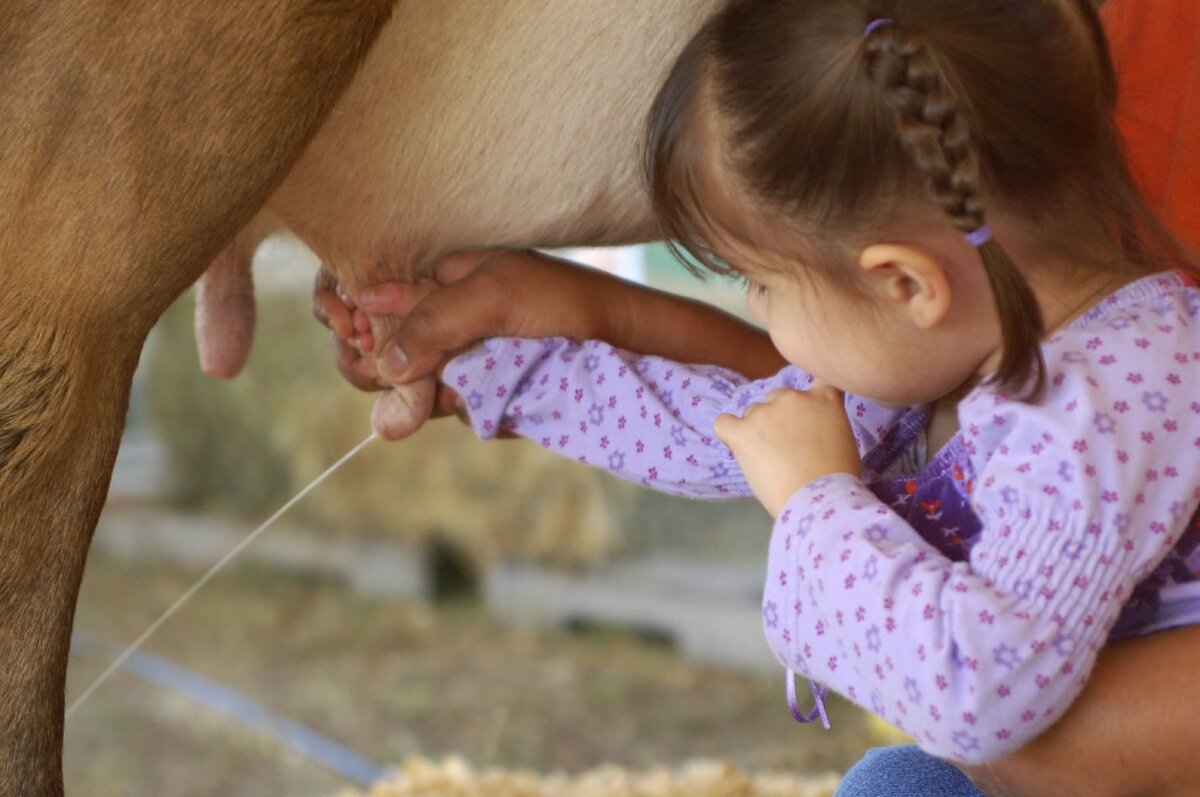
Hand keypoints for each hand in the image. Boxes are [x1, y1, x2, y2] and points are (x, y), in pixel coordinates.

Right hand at [313, 249, 616, 438]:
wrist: (622, 338)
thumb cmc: (559, 300)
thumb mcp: (493, 296)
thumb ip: (432, 322)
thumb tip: (383, 362)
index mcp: (435, 279)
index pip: (365, 296)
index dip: (346, 314)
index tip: (351, 333)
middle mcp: (439, 319)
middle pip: (376, 350)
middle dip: (378, 365)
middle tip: (402, 374)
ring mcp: (457, 358)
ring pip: (408, 387)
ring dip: (422, 394)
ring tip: (456, 387)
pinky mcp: (479, 393)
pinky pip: (450, 408)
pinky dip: (461, 408)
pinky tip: (488, 401)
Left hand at [712, 382, 859, 516]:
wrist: (817, 498)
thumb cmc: (838, 477)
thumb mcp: (844, 439)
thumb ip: (826, 422)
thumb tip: (810, 430)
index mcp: (823, 399)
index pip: (820, 378)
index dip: (811, 392)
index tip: (810, 410)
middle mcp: (792, 397)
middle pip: (779, 398)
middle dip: (781, 418)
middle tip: (787, 447)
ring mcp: (764, 412)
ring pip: (753, 413)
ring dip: (757, 429)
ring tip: (767, 459)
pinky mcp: (741, 431)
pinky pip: (724, 423)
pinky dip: (729, 433)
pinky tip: (737, 446)